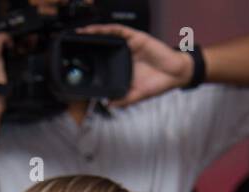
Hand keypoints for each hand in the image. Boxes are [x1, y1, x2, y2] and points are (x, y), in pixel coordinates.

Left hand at [76, 24, 192, 106]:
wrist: (176, 74)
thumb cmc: (158, 83)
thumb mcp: (137, 95)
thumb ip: (123, 99)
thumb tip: (108, 104)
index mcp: (122, 66)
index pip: (103, 60)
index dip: (90, 59)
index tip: (76, 61)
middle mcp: (124, 53)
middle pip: (103, 45)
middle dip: (88, 43)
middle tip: (72, 43)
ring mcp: (130, 45)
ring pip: (109, 35)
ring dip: (94, 32)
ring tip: (80, 33)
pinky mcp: (137, 38)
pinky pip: (120, 30)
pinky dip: (107, 28)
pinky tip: (97, 29)